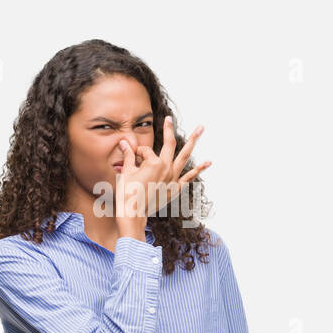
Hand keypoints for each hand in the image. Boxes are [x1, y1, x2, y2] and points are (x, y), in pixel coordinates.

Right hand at [114, 115, 209, 230]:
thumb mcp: (125, 172)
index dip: (136, 154)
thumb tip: (123, 142)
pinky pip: (189, 177)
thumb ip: (127, 156)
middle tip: (169, 119)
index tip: (130, 161)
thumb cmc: (127, 193)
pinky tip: (208, 162)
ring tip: (201, 128)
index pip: (145, 152)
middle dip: (169, 129)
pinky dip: (199, 169)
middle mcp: (166, 168)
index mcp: (153, 163)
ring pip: (185, 156)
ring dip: (193, 141)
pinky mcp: (175, 188)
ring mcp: (173, 178)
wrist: (133, 214)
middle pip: (169, 144)